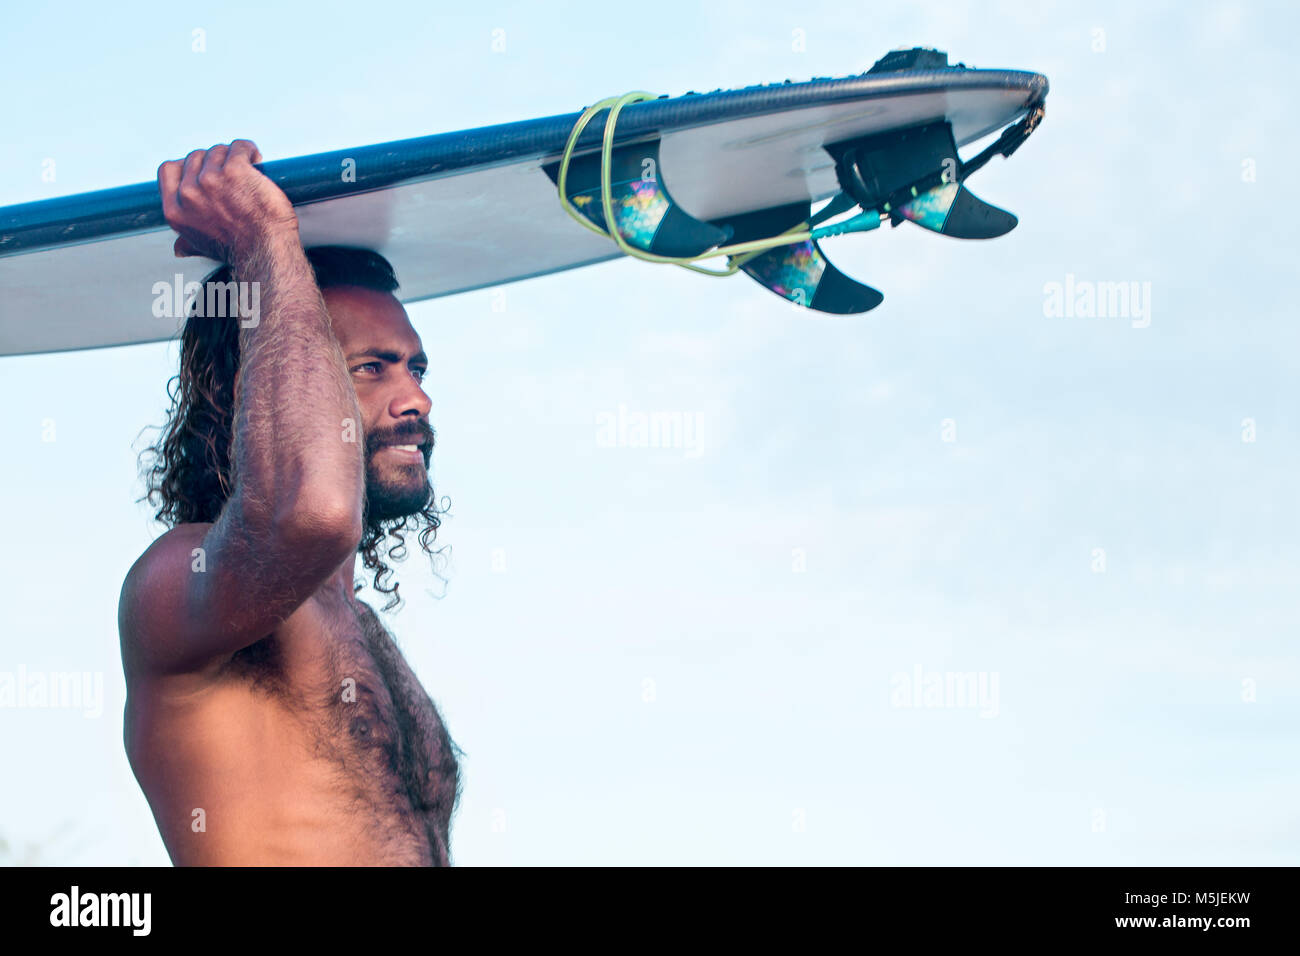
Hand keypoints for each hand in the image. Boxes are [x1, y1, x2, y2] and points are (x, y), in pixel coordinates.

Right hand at [157, 139, 298, 263]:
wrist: (266, 252)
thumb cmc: (241, 251)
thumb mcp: (203, 248)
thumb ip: (188, 242)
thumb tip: (179, 249)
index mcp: (175, 211)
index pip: (168, 170)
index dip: (187, 166)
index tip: (205, 170)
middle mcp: (188, 194)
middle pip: (196, 157)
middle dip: (216, 162)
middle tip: (234, 174)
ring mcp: (210, 180)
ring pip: (218, 151)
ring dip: (234, 156)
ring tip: (249, 169)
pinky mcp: (234, 170)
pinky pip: (239, 147)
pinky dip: (248, 150)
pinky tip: (256, 159)